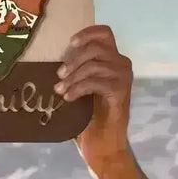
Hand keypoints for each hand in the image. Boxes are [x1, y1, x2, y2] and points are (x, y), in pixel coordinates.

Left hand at [56, 24, 133, 172]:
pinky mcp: (120, 91)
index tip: (70, 44)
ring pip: (94, 64)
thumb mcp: (81, 90)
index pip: (105, 33)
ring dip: (73, 77)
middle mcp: (122, 65)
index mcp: (113, 61)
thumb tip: (54, 65)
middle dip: (74, 60)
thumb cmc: (89, 118)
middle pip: (97, 47)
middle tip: (59, 77)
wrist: (104, 144)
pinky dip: (78, 88)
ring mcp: (123, 77)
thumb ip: (76, 73)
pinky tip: (69, 98)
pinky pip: (95, 81)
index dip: (87, 33)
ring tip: (60, 91)